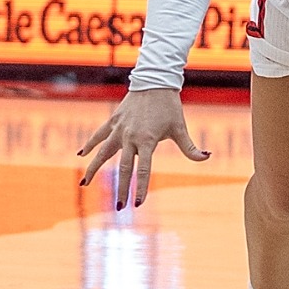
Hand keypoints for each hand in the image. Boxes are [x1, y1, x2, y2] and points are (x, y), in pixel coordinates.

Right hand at [77, 87, 208, 209]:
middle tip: (118, 207)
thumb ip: (190, 147)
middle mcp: (130, 137)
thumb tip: (207, 157)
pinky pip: (99, 135)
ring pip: (103, 153)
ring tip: (85, 184)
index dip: (141, 188)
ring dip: (94, 169)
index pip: (143, 170)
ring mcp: (120, 129)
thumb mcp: (180, 127)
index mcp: (147, 141)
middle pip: (123, 168)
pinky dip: (90, 144)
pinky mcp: (113, 121)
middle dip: (121, 188)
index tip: (138, 204)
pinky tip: (81, 154)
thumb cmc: (169, 106)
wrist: (155, 81)